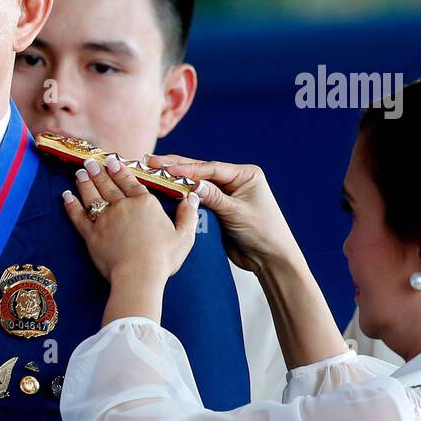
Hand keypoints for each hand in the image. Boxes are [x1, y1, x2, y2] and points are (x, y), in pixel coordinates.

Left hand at [64, 156, 200, 289]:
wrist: (138, 276)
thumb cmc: (163, 258)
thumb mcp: (184, 236)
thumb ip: (188, 215)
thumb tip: (193, 197)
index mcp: (145, 204)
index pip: (130, 181)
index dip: (120, 169)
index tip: (112, 160)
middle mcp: (122, 207)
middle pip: (108, 185)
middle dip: (98, 171)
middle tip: (91, 162)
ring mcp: (105, 220)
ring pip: (92, 196)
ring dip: (85, 182)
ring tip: (80, 172)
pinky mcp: (91, 235)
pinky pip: (78, 216)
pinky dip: (71, 205)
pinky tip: (66, 196)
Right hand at [147, 153, 299, 273]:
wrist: (268, 258)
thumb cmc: (263, 233)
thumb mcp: (237, 213)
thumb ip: (215, 198)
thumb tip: (192, 184)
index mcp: (245, 175)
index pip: (211, 168)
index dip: (188, 168)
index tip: (166, 168)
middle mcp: (234, 181)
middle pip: (200, 171)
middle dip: (176, 167)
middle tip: (151, 162)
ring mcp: (224, 194)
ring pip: (195, 184)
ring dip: (174, 180)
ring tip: (151, 171)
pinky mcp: (216, 209)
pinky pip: (195, 199)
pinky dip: (179, 195)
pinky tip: (162, 190)